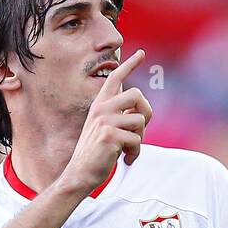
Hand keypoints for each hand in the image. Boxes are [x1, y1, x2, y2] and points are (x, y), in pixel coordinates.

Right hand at [61, 49, 151, 191]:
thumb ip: (119, 116)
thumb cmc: (97, 154)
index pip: (115, 78)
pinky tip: (126, 159)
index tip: (141, 53)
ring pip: (140, 120)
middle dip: (146, 112)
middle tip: (140, 130)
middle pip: (137, 95)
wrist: (80, 173)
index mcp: (100, 105)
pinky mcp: (110, 135)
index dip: (129, 64)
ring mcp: (105, 121)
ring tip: (129, 149)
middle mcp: (101, 108)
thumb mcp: (106, 129)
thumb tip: (140, 110)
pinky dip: (135, 152)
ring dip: (140, 139)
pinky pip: (137, 139)